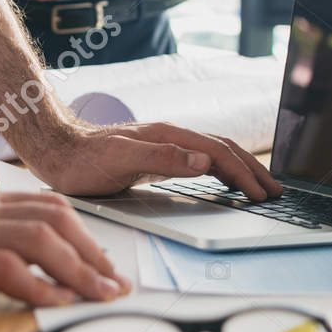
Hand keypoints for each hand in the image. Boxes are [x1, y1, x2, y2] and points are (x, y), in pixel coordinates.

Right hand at [0, 186, 130, 308]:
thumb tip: (12, 256)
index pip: (46, 205)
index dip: (83, 233)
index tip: (102, 261)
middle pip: (55, 217)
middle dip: (94, 250)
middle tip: (114, 281)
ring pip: (40, 238)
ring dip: (78, 269)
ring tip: (99, 294)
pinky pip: (4, 267)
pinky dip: (37, 286)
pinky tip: (53, 302)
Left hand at [23, 121, 283, 201]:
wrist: (55, 149)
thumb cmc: (82, 160)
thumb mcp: (121, 160)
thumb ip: (163, 158)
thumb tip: (205, 160)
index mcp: (169, 136)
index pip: (219, 153)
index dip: (244, 174)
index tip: (262, 195)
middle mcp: (172, 137)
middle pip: (224, 150)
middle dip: (253, 170)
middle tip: (276, 192)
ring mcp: (165, 145)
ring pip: (215, 153)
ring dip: (241, 169)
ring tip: (260, 187)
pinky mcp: (157, 155)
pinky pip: (200, 160)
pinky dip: (222, 170)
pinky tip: (224, 181)